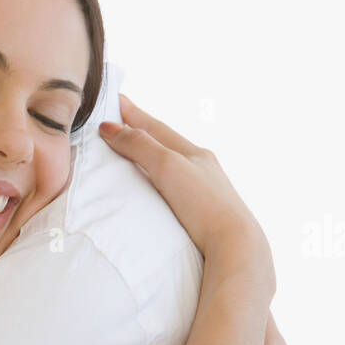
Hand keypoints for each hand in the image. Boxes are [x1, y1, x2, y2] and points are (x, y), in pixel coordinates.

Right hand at [100, 95, 272, 279]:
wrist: (234, 245)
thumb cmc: (204, 204)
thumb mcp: (168, 166)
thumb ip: (140, 145)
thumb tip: (110, 128)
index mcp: (194, 152)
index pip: (155, 126)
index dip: (131, 113)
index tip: (112, 99)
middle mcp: (201, 167)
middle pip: (164, 142)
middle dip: (139, 131)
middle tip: (117, 121)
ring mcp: (203, 190)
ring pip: (171, 164)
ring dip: (149, 155)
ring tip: (131, 152)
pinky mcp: (201, 214)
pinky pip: (174, 186)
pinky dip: (158, 178)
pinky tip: (154, 188)